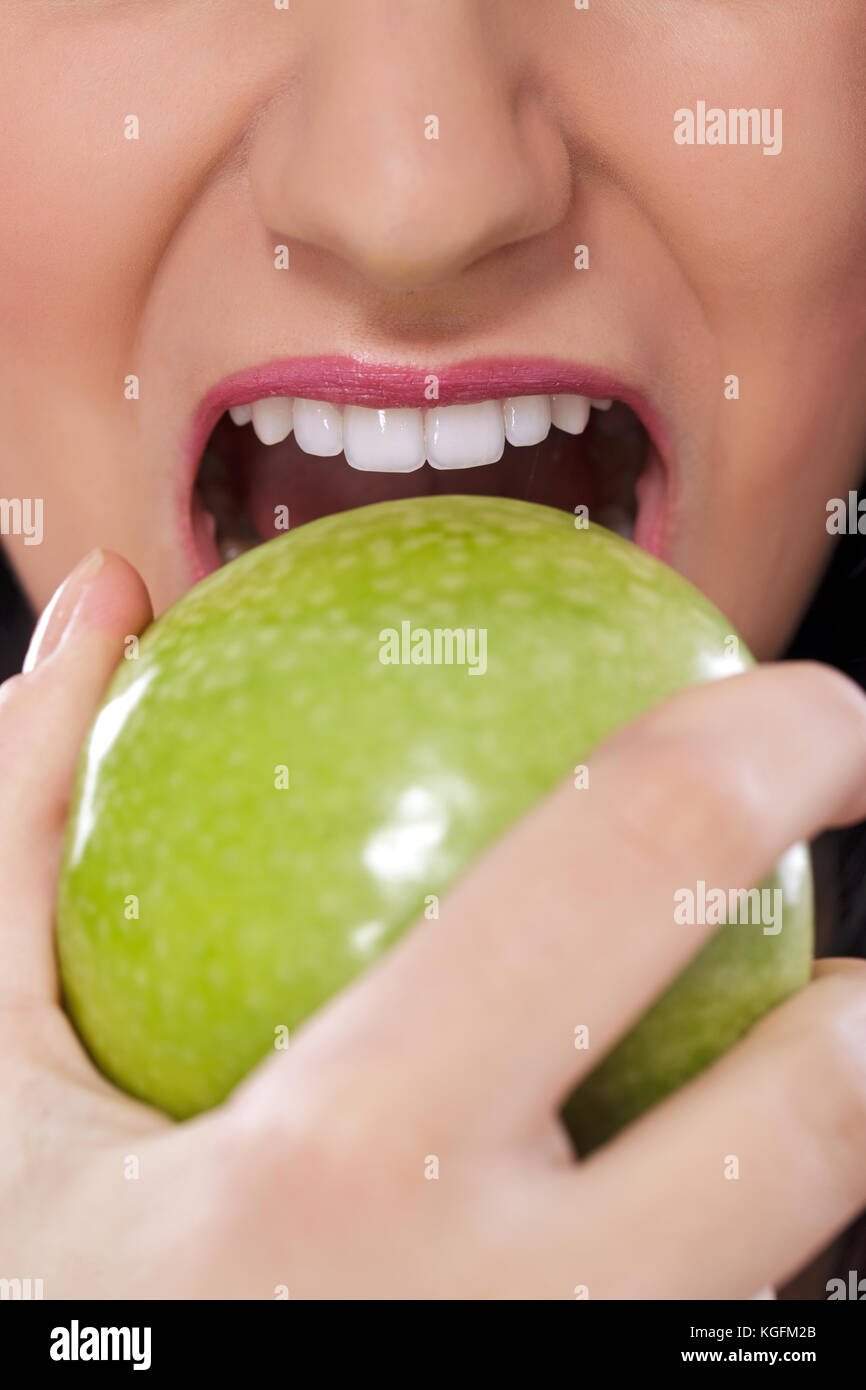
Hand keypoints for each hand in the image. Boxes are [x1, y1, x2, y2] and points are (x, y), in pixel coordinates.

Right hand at [3, 550, 865, 1298]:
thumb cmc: (26, 1302)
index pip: (622, 871)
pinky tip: (677, 1211)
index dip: (773, 743)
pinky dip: (736, 1263)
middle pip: (816, 1130)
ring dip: (832, 1141)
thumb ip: (30, 822)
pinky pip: (710, 1339)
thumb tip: (98, 612)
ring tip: (809, 1058)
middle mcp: (489, 1325)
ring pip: (788, 1278)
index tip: (823, 706)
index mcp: (330, 1176)